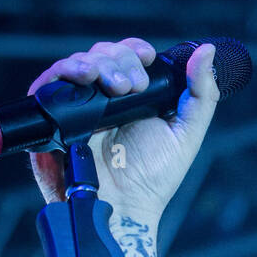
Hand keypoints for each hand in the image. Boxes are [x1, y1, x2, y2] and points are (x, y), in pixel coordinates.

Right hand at [27, 37, 218, 222]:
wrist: (123, 206)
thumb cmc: (154, 177)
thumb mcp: (186, 133)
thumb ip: (201, 94)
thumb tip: (207, 50)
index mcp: (132, 98)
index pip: (127, 56)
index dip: (135, 49)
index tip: (148, 57)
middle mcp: (102, 98)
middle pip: (103, 54)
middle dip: (120, 59)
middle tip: (133, 87)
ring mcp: (76, 106)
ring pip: (78, 63)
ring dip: (97, 63)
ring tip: (115, 87)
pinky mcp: (53, 117)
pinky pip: (49, 83)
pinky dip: (65, 72)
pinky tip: (84, 78)